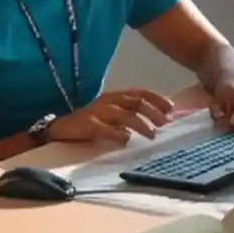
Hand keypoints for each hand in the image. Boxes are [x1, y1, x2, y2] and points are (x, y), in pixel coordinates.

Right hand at [47, 89, 174, 144]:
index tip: (171, 108)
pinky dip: (117, 133)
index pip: (139, 93)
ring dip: (140, 124)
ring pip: (123, 114)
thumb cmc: (91, 122)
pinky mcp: (88, 125)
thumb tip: (158, 121)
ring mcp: (98, 112)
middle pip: (135, 102)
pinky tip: (126, 139)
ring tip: (152, 134)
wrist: (61, 128)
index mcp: (115, 96)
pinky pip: (105, 128)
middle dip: (153, 112)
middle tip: (166, 123)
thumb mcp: (112, 115)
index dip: (156, 99)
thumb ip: (131, 115)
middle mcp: (108, 101)